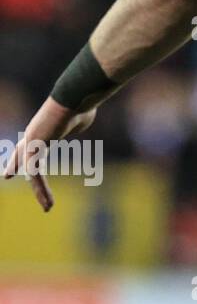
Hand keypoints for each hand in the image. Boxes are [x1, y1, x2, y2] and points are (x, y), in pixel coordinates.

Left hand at [2, 96, 97, 210]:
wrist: (73, 97)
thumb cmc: (80, 103)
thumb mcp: (80, 117)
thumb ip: (76, 123)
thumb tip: (81, 118)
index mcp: (45, 128)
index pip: (30, 143)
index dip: (22, 153)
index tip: (15, 163)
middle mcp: (33, 134)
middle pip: (21, 154)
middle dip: (14, 165)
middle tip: (7, 175)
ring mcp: (31, 141)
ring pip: (31, 170)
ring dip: (40, 191)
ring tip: (48, 207)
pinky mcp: (33, 148)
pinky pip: (35, 175)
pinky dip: (42, 190)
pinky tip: (47, 202)